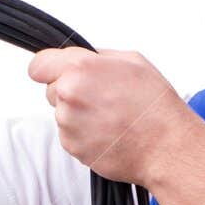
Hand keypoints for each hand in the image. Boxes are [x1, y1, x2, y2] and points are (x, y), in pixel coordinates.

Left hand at [26, 48, 199, 184]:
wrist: (166, 146)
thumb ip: (97, 57)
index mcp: (80, 69)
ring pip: (62, 114)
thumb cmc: (154, 105)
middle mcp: (69, 95)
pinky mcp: (72, 147)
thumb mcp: (132, 61)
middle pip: (52, 89)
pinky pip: (70, 135)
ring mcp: (68, 124)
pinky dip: (85, 134)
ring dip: (79, 115)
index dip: (49, 68)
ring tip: (111, 117)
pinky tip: (109, 132)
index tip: (56, 74)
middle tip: (102, 98)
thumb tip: (80, 58)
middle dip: (70, 91)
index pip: (39, 65)